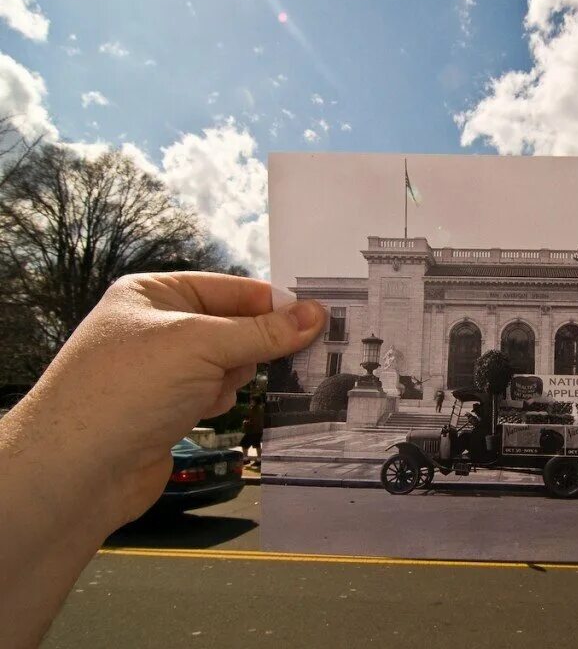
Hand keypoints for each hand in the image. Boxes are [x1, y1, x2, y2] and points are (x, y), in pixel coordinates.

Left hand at [14, 272, 325, 526]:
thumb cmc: (123, 392)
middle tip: (291, 356)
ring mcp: (160, 369)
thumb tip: (314, 315)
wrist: (76, 471)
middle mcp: (156, 326)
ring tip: (213, 390)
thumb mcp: (203, 346)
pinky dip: (220, 400)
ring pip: (228, 363)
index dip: (274, 304)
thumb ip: (263, 332)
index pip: (231, 288)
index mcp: (154, 293)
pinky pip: (214, 393)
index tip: (318, 318)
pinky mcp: (166, 407)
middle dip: (254, 345)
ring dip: (233, 377)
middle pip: (234, 325)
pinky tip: (204, 412)